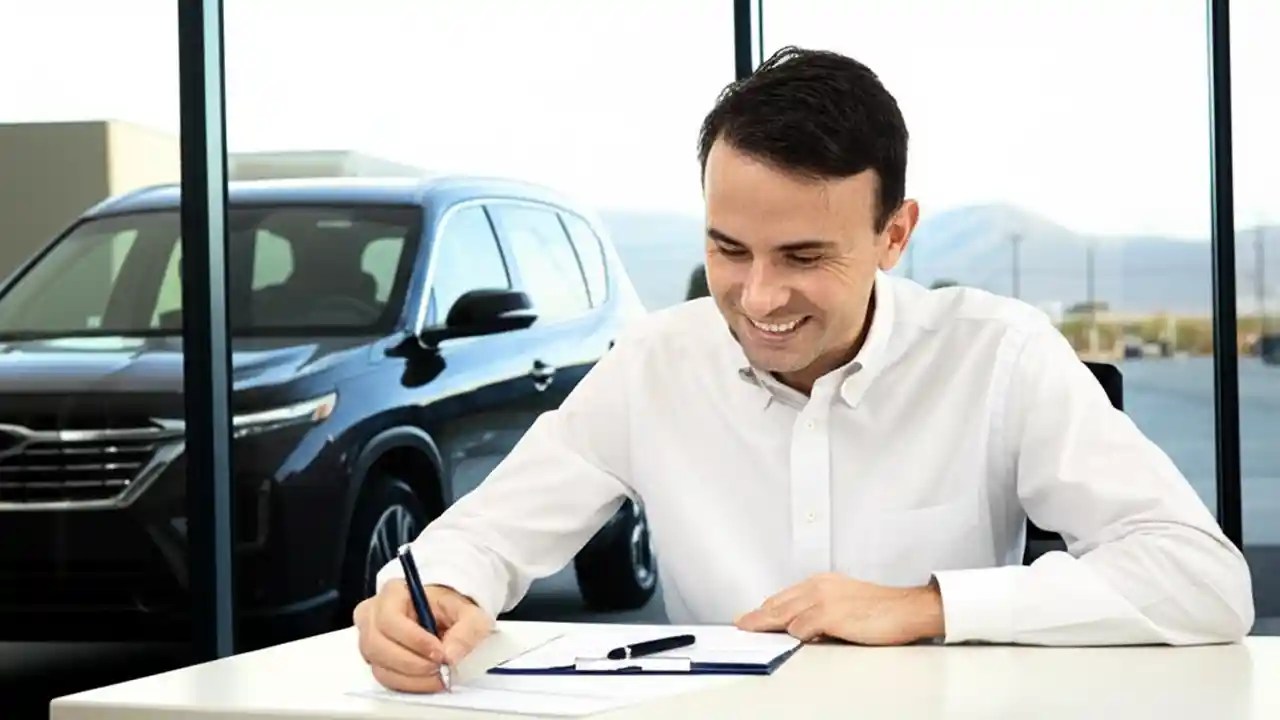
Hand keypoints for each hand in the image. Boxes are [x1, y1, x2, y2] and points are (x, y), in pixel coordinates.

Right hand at [354, 579, 493, 692]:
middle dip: (412, 662)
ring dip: (411, 677)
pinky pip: (383, 678)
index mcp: (394, 593)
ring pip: (379, 665)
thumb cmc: (453, 611)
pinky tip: (428, 680)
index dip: (412, 639)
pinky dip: (408, 684)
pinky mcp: (375, 660)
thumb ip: (466, 631)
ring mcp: (369, 639)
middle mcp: (373, 614)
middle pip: (377, 645)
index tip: (438, 652)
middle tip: (440, 668)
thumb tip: (450, 657)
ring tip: (438, 675)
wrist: (448, 620)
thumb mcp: (470, 614)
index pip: (389, 618)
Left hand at [734, 573, 944, 645]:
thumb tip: (800, 627)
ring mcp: (823, 599)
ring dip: (769, 626)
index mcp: (822, 582)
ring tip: (752, 632)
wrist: (908, 609)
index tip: (751, 616)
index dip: (765, 609)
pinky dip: (795, 635)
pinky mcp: (830, 614)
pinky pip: (801, 628)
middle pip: (778, 604)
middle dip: (758, 617)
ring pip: (784, 615)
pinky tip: (791, 639)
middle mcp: (819, 586)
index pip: (784, 597)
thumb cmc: (883, 609)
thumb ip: (821, 610)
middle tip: (742, 625)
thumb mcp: (846, 602)